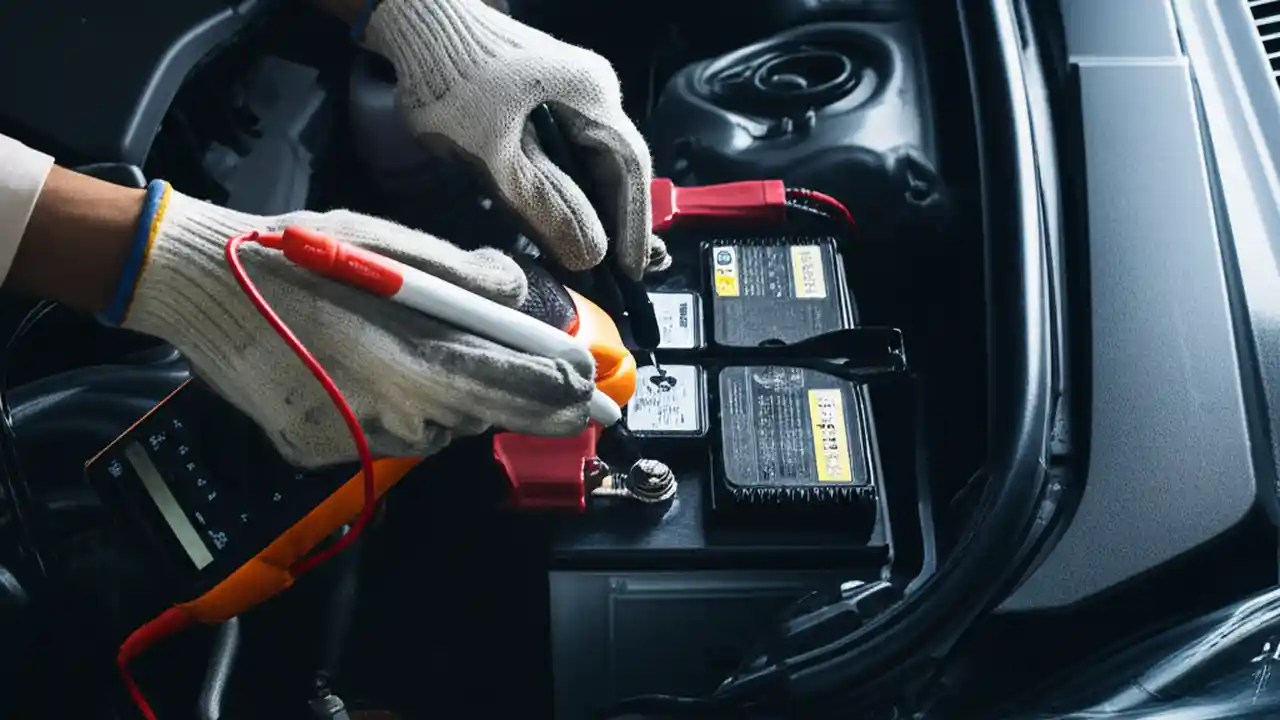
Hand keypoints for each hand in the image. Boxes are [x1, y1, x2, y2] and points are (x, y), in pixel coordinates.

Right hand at [121, 186, 595, 467]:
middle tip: (583, 411)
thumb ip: (458, 274)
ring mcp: (347, 437)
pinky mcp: (316, 449)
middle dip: (540, 413)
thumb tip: (514, 292)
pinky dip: (403, 416)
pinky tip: (387, 381)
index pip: (506, 385)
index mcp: (406, 356)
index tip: (595, 395)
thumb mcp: (381, 244)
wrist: (197, 285)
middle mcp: (383, 409)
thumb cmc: (292, 255)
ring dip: (460, 408)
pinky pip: (384, 440)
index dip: (558, 393)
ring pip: (434, 432)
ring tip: (462, 373)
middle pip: (483, 418)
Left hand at [364, 0, 666, 279]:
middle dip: (618, 217)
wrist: (413, 21)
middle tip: (618, 269)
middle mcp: (592, 88)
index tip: (634, 269)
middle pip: (618, 163)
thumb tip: (587, 254)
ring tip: (595, 249)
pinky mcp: (546, 92)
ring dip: (596, 202)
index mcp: (591, 95)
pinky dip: (573, 183)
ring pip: (595, 156)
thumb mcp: (492, 154)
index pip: (630, 169)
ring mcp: (570, 87)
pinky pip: (572, 146)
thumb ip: (542, 207)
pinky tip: (565, 211)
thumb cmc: (450, 78)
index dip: (634, 225)